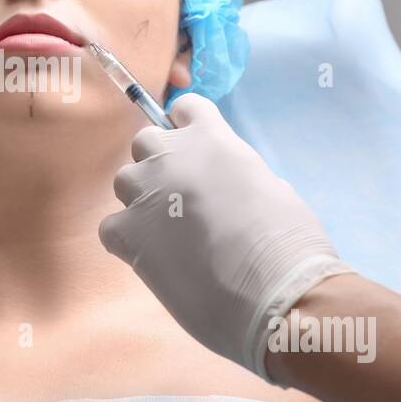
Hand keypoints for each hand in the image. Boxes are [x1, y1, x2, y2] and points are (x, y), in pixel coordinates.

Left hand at [99, 93, 351, 380]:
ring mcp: (145, 192)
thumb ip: (237, 175)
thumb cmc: (289, 244)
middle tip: (182, 201)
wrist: (274, 293)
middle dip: (159, 165)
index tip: (192, 152)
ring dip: (141, 201)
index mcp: (213, 138)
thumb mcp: (273, 188)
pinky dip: (127, 242)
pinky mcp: (127, 232)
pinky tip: (155, 260)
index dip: (186, 129)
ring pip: (125, 182)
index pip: (183, 107)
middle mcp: (172, 155)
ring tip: (170, 236)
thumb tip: (225, 188)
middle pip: (145, 142)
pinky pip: (111, 227)